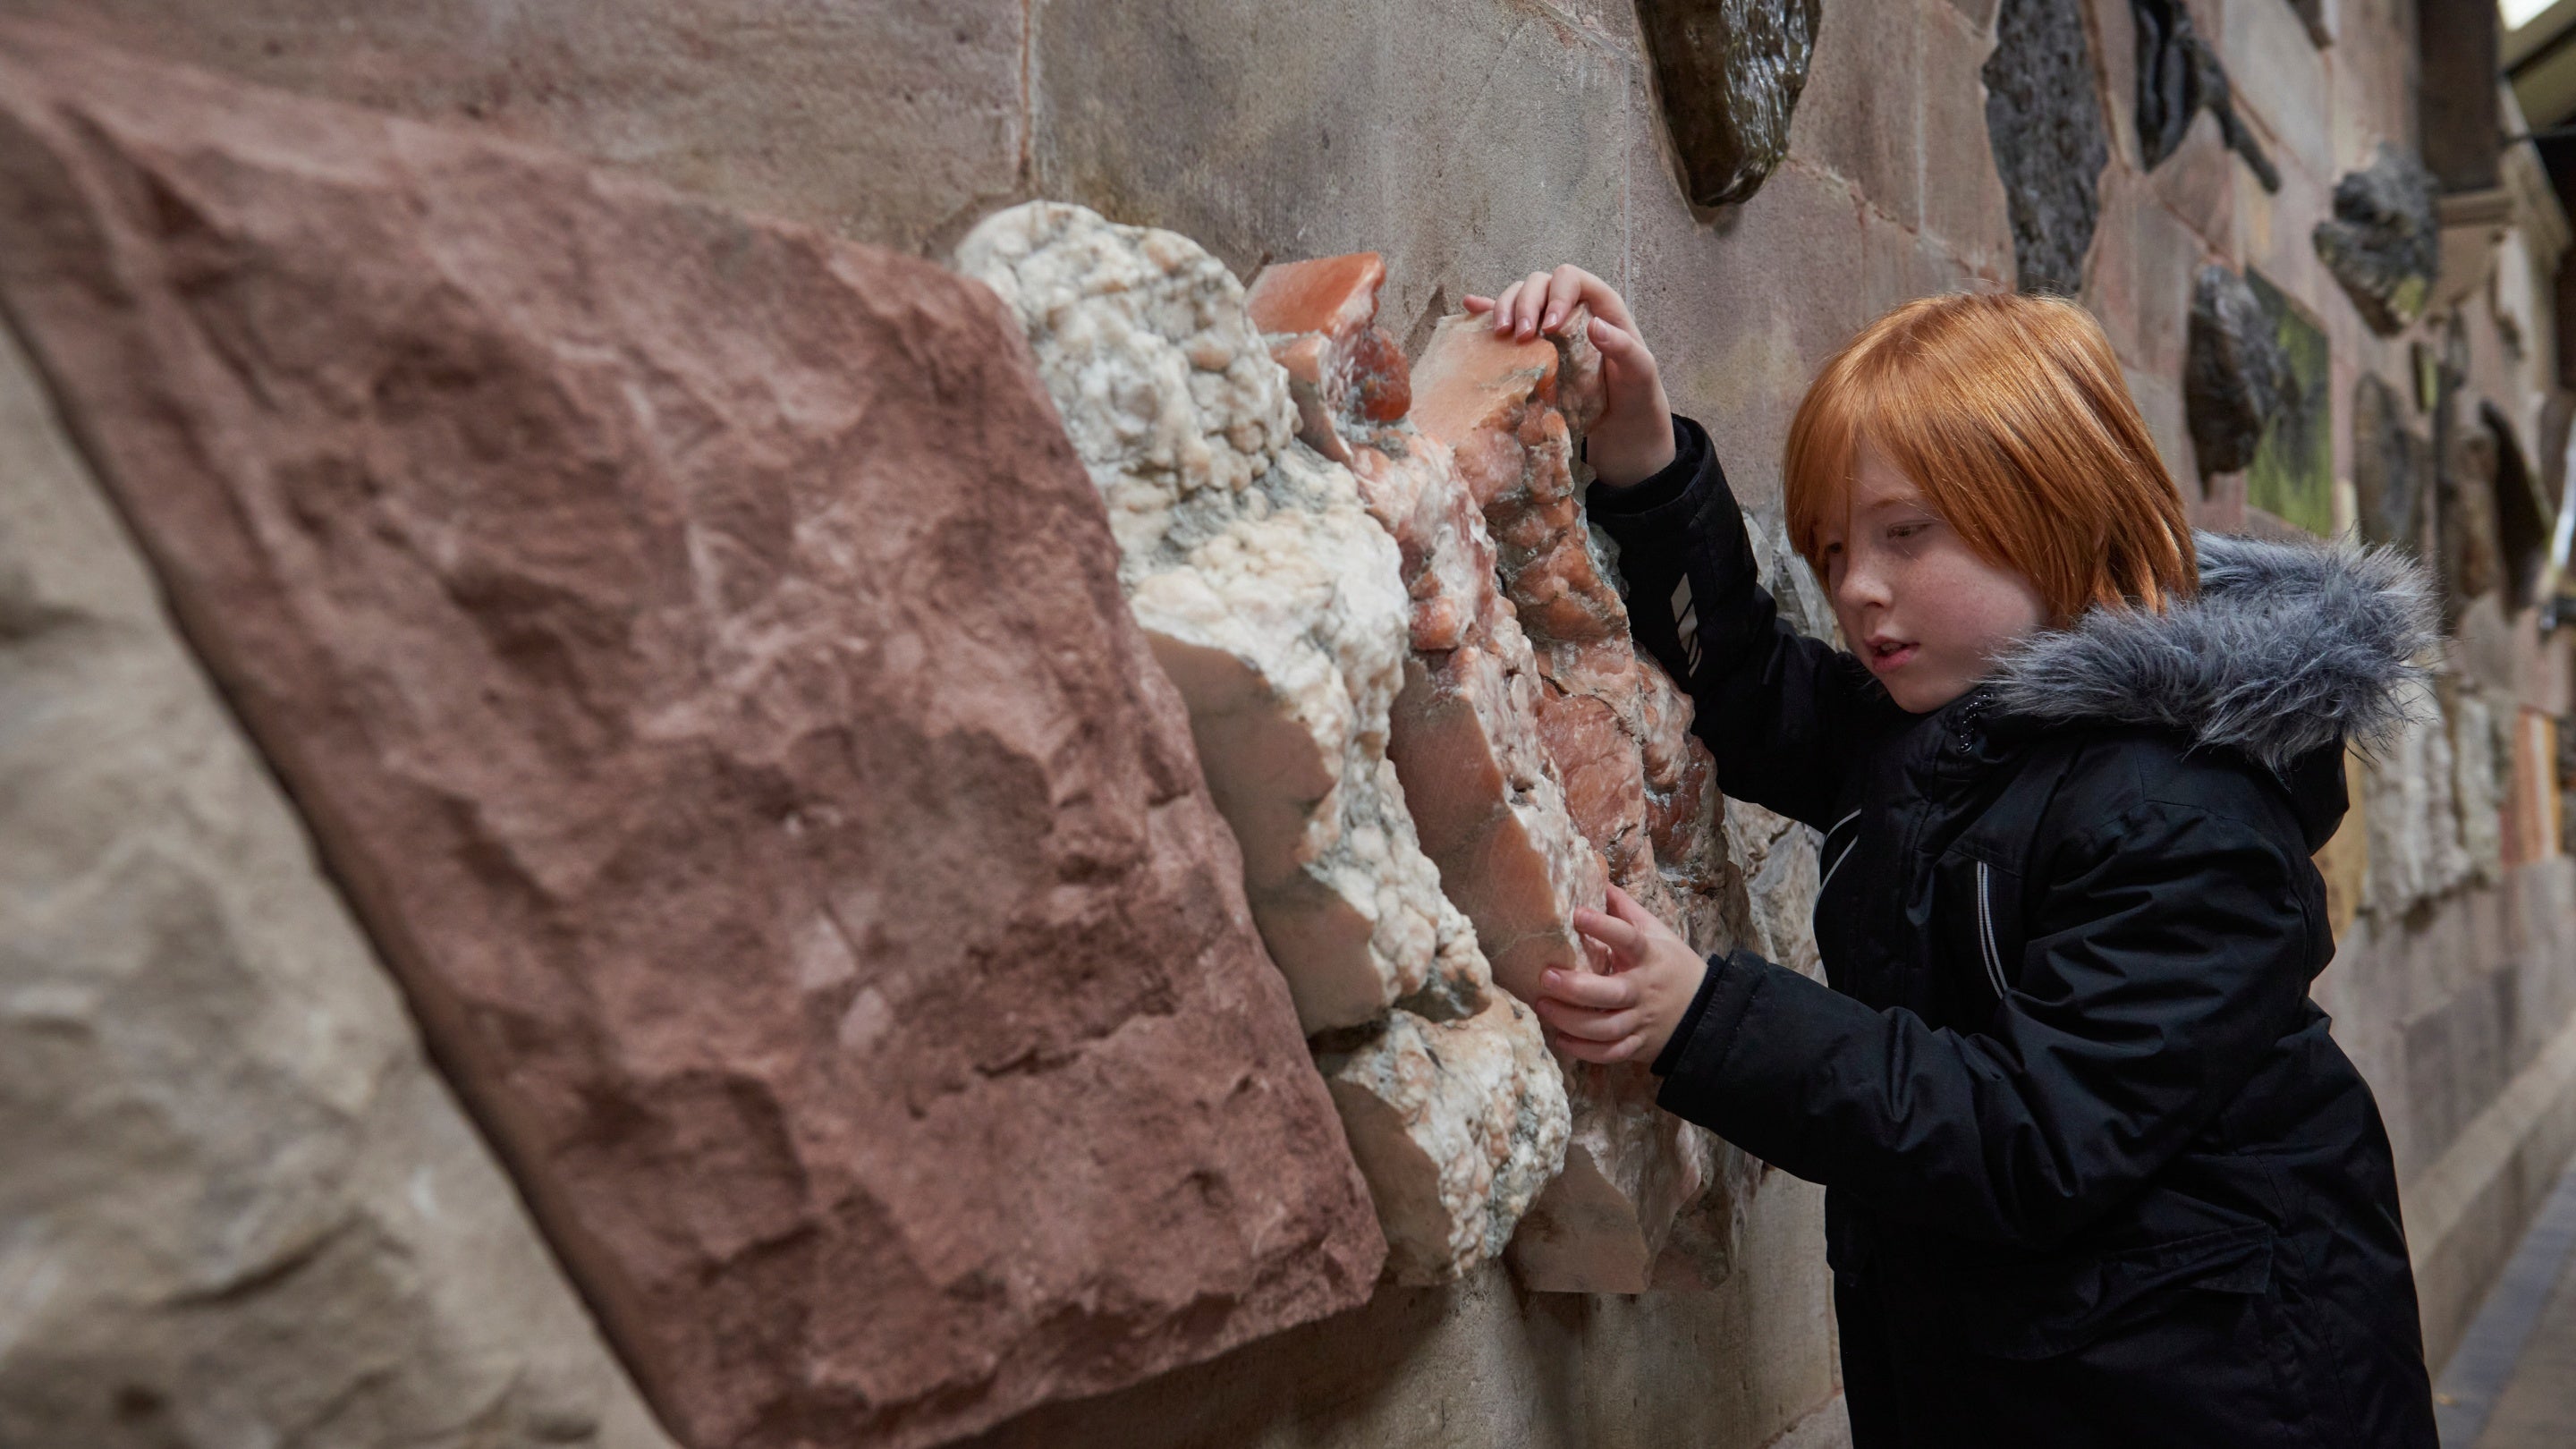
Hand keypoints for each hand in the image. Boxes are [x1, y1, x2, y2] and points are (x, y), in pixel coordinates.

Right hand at [1462, 265, 1675, 487]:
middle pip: (1540, 283)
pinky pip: (1508, 319)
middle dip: (1525, 303)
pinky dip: (1487, 311)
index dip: (1557, 294)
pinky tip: (1470, 307)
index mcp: (1600, 305)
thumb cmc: (1635, 393)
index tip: (1549, 327)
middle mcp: (1572, 308)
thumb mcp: (1641, 373)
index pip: (1572, 279)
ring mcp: (1549, 324)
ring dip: (1504, 307)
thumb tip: (1595, 326)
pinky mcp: (1532, 344)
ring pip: (1520, 295)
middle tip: (1521, 336)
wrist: (1623, 423)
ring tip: (1501, 334)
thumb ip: (1624, 347)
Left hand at [1533, 883, 1708, 1065]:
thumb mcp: (1658, 934)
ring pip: (1605, 1028)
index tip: (1576, 913)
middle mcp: (1644, 990)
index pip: (1628, 938)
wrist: (1704, 1012)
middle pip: (1610, 993)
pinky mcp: (1638, 1045)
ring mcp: (1641, 1021)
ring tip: (1543, 1006)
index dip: (1604, 926)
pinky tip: (1560, 1038)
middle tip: (1546, 976)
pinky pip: (1610, 1052)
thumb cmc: (1672, 965)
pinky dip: (1584, 1050)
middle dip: (1575, 987)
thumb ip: (1627, 911)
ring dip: (1571, 1020)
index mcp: (1650, 956)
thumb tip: (1599, 879)